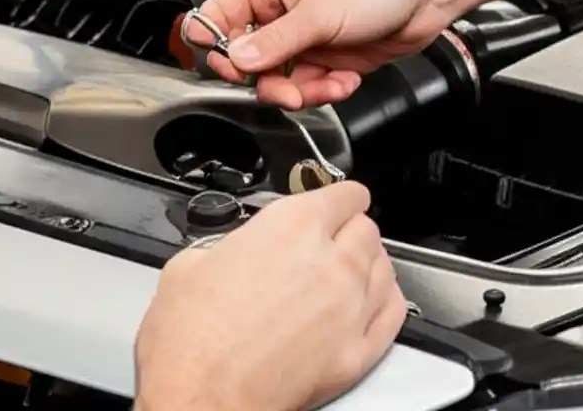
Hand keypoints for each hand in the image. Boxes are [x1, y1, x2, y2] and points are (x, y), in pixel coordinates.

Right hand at [134, 182, 405, 410]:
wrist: (202, 398)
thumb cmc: (192, 341)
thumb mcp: (189, 264)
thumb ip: (229, 243)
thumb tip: (235, 248)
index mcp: (291, 227)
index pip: (344, 193)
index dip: (336, 195)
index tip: (331, 201)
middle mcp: (331, 263)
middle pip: (367, 229)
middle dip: (349, 228)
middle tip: (329, 237)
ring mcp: (351, 309)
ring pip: (385, 267)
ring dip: (369, 261)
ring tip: (348, 268)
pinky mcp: (358, 351)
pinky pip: (393, 314)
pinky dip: (385, 301)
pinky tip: (373, 300)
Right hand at [193, 0, 456, 109]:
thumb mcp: (320, 14)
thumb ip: (275, 41)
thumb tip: (237, 58)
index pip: (221, 14)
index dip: (214, 40)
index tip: (224, 64)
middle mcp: (283, 13)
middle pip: (248, 58)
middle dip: (265, 78)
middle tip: (280, 88)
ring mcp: (305, 38)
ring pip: (278, 79)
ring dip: (299, 90)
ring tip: (323, 85)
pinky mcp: (327, 59)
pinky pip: (308, 87)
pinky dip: (324, 90)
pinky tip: (345, 79)